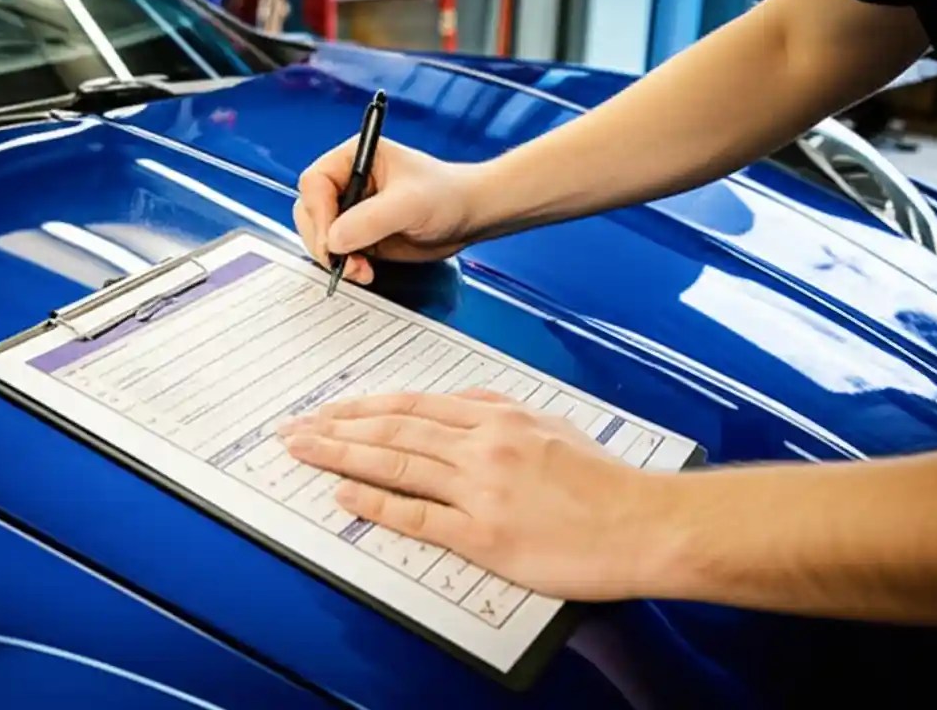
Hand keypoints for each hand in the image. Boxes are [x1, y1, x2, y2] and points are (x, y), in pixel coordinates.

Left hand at [276, 388, 680, 600]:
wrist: (641, 522)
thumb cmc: (601, 478)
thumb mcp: (549, 423)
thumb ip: (498, 409)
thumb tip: (458, 402)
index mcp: (495, 416)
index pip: (411, 405)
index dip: (362, 407)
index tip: (329, 410)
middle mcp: (481, 445)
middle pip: (393, 428)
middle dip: (336, 426)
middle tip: (295, 428)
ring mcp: (480, 488)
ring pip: (396, 463)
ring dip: (341, 455)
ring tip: (303, 451)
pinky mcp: (484, 533)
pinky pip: (418, 515)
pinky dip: (376, 502)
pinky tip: (344, 494)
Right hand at [292, 136, 483, 285]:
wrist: (468, 217)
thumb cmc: (446, 195)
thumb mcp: (409, 204)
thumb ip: (370, 220)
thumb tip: (334, 241)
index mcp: (354, 158)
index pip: (315, 183)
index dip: (317, 213)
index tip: (331, 241)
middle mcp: (347, 182)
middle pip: (310, 212)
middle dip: (323, 241)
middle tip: (343, 262)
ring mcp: (351, 211)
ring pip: (320, 236)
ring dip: (334, 258)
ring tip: (360, 270)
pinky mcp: (359, 235)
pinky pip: (337, 252)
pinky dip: (345, 266)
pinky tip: (364, 272)